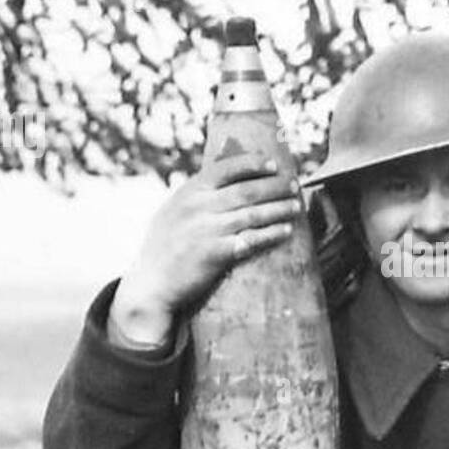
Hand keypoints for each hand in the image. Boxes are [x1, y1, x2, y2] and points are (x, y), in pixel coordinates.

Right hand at [110, 154, 301, 344]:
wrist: (151, 284)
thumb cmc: (164, 247)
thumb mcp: (173, 211)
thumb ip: (197, 195)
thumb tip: (225, 178)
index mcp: (189, 192)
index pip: (226, 168)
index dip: (254, 164)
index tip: (275, 164)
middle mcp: (198, 207)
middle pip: (247, 190)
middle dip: (276, 186)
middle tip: (296, 186)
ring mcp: (206, 230)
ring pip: (253, 214)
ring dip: (280, 209)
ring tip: (297, 207)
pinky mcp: (215, 254)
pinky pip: (251, 240)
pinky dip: (271, 234)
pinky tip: (286, 231)